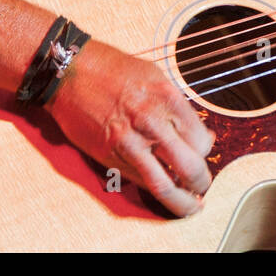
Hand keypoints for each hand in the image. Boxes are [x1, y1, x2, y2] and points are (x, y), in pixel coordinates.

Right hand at [47, 39, 214, 216]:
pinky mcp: (109, 156)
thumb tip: (200, 136)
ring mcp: (128, 142)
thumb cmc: (112, 69)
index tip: (203, 151)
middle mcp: (150, 121)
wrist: (70, 72)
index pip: (200, 140)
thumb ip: (178, 107)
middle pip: (188, 166)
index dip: (205, 150)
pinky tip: (163, 190)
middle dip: (201, 182)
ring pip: (163, 185)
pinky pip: (138, 181)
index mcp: (166, 98)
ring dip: (182, 201)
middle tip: (203, 185)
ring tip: (190, 205)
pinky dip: (154, 189)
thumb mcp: (155, 76)